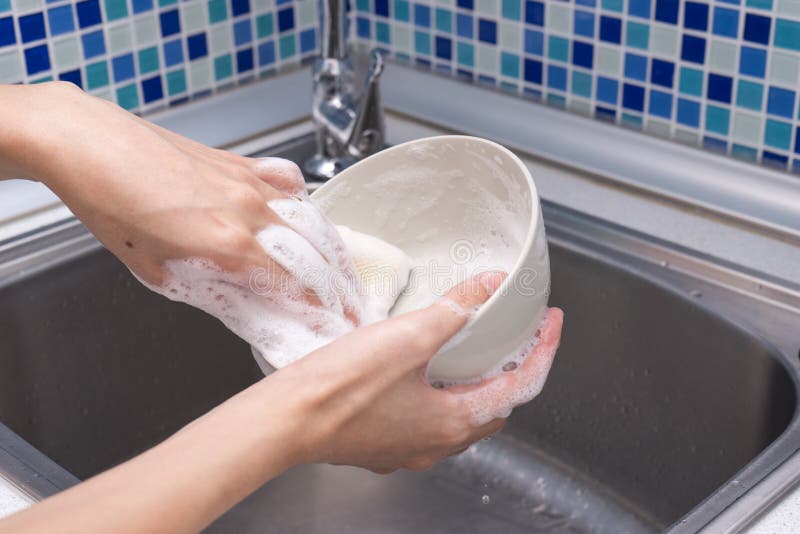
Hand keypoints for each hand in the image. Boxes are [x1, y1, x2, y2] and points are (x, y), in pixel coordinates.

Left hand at [0, 82, 359, 320]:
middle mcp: (249, 212)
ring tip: (336, 269)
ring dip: (328, 248)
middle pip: (314, 255)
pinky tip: (300, 215)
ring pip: (309, 219)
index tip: (330, 323)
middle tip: (346, 304)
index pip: (293, 286)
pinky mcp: (242, 162)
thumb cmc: (109, 205)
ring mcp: (250, 183)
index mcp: (228, 245)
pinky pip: (288, 184)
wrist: (90, 144)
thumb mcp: (152, 268)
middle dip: (335, 286)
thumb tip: (235, 302)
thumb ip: (203, 287)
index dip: (317, 309)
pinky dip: (302, 204)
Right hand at [0, 271, 561, 533]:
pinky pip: (429, 419)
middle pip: (495, 406)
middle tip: (518, 336)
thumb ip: (455, 309)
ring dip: (477, 384)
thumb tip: (488, 286)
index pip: (521, 385)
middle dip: (514, 370)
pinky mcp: (383, 442)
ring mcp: (409, 447)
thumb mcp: (408, 336)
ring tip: (477, 348)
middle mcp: (437, 443)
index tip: (551, 323)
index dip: (543, 350)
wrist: (285, 419)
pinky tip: (426, 372)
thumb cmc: (340, 387)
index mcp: (454, 422)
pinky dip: (443, 394)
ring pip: (462, 415)